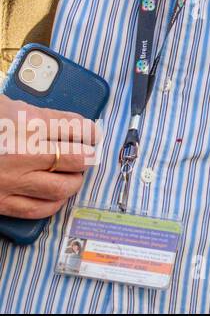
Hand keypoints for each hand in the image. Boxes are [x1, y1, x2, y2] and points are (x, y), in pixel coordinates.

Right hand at [0, 94, 100, 220]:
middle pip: (76, 157)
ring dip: (75, 180)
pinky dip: (55, 203)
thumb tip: (68, 123)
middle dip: (88, 156)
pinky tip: (57, 195)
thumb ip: (36, 113)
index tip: (94, 133)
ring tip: (74, 174)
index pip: (77, 127)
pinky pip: (39, 209)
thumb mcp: (6, 107)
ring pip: (63, 186)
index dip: (92, 131)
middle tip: (88, 154)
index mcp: (25, 123)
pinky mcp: (0, 201)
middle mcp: (22, 153)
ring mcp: (11, 180)